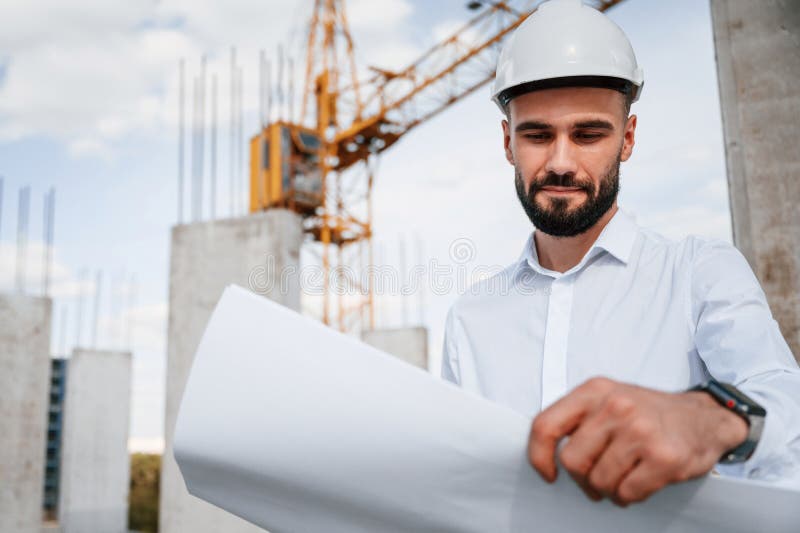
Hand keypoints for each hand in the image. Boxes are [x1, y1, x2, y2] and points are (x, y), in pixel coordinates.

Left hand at [528, 377, 747, 505]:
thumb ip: (576, 418)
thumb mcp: (607, 399)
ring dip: (608, 490)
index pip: (545, 425)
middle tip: (597, 480)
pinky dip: (629, 496)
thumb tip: (543, 453)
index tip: (548, 473)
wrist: (704, 417)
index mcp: (594, 391)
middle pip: (572, 461)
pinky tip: (639, 483)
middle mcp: (615, 406)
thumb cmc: (648, 413)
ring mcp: (640, 431)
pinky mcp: (664, 457)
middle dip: (582, 479)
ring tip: (622, 479)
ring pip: (599, 481)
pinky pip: (627, 492)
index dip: (539, 456)